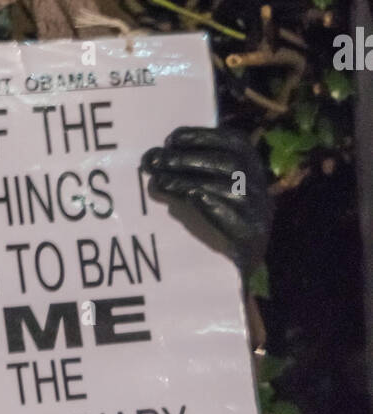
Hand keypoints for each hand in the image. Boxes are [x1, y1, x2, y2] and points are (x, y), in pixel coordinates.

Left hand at [140, 125, 272, 283]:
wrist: (234, 277)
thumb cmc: (215, 231)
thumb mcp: (207, 195)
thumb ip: (191, 175)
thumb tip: (153, 159)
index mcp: (252, 172)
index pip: (235, 142)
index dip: (203, 136)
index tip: (171, 139)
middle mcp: (260, 188)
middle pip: (229, 162)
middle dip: (188, 157)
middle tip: (154, 160)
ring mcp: (259, 211)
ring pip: (227, 183)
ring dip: (187, 178)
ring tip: (157, 180)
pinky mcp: (251, 235)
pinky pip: (227, 211)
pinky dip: (201, 198)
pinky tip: (178, 197)